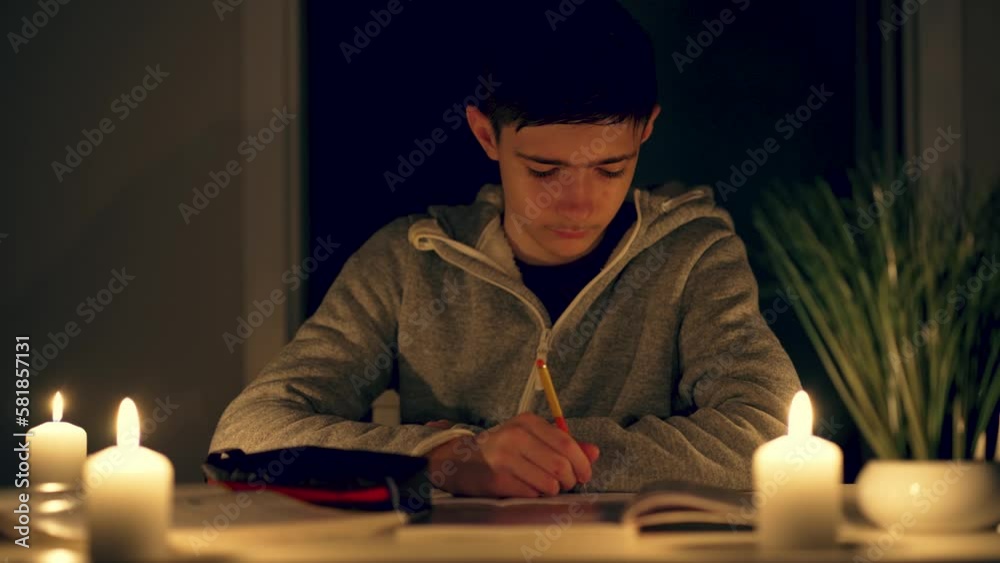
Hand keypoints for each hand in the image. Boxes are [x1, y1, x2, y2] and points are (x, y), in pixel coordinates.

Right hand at [425, 412, 599, 497]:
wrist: (460, 460)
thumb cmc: (502, 449)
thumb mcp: (531, 438)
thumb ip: (563, 444)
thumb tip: (594, 452)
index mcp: (526, 422)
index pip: (565, 442)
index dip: (582, 462)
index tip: (585, 475)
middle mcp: (515, 436)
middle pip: (560, 465)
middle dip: (569, 480)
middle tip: (565, 484)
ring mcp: (504, 458)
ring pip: (549, 483)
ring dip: (553, 490)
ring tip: (545, 486)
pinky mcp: (496, 480)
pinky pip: (532, 494)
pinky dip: (535, 495)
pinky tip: (526, 488)